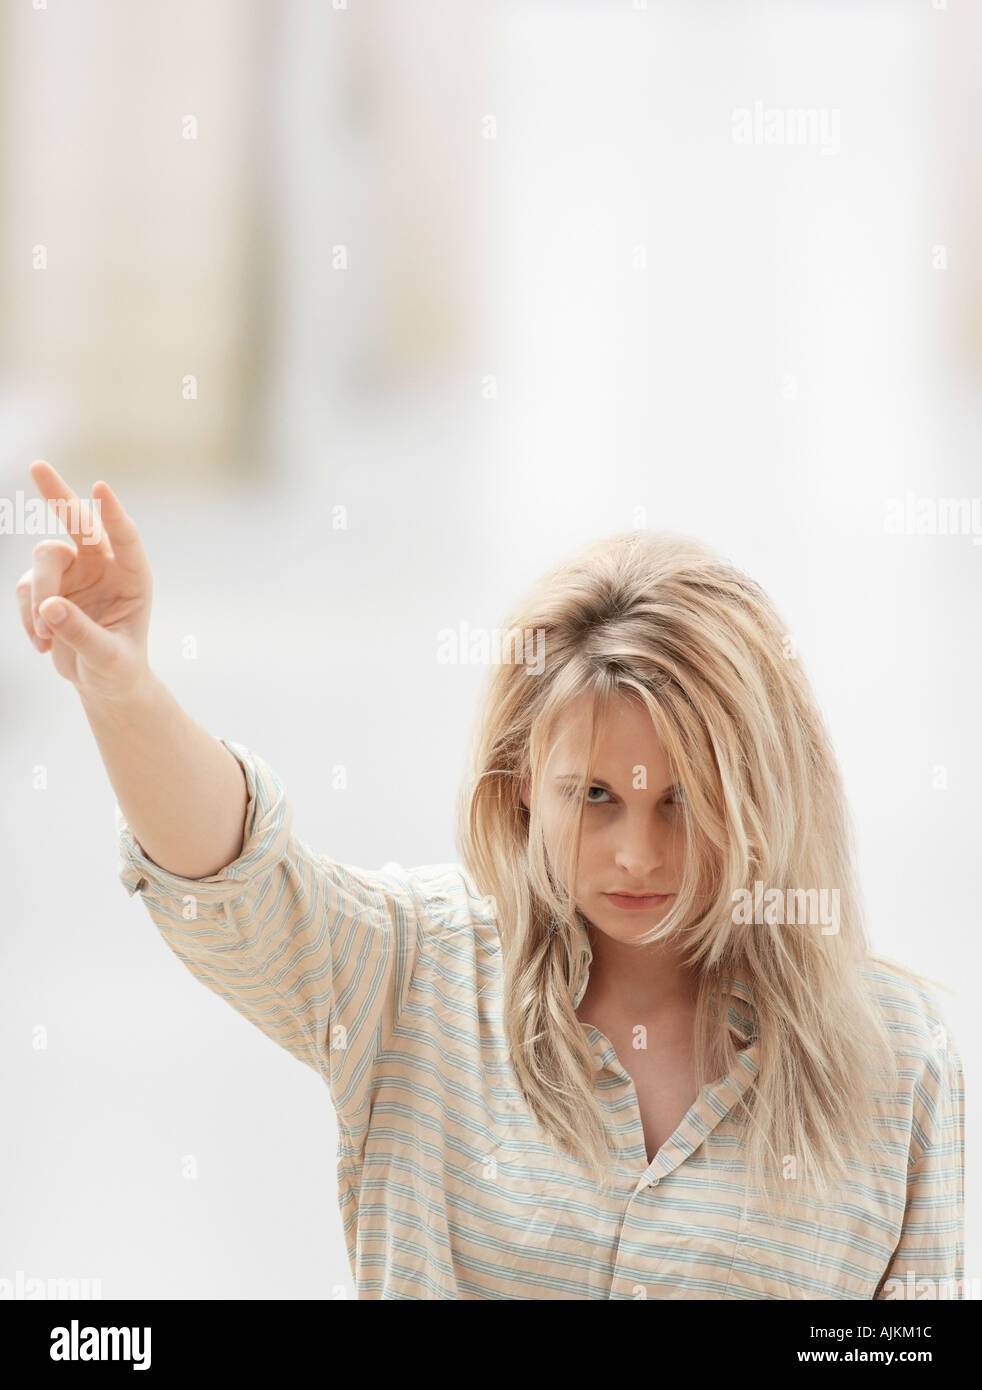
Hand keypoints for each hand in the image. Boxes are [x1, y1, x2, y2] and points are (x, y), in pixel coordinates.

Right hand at [14, 461, 153, 699]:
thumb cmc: (118, 668)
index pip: (125, 537)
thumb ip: (81, 633)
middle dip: (58, 495)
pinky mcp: (47, 586)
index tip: (101, 488)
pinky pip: (24, 588)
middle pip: (78, 522)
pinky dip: (28, 616)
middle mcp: (103, 565)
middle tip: (37, 466)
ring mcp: (73, 572)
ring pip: (44, 560)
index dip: (113, 513)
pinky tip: (43, 644)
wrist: (103, 682)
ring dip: (39, 595)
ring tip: (46, 636)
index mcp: (133, 576)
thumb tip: (48, 606)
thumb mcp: (107, 657)